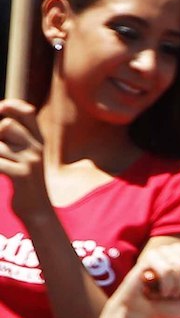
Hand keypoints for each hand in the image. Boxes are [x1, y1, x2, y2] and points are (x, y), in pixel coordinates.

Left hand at [0, 100, 48, 217]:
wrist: (37, 211)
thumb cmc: (24, 182)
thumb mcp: (25, 158)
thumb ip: (15, 139)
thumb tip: (3, 124)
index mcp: (38, 141)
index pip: (27, 112)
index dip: (10, 106)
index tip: (0, 109)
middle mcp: (37, 148)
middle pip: (8, 125)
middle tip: (0, 150)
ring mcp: (30, 161)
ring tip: (2, 165)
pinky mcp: (22, 175)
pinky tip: (0, 171)